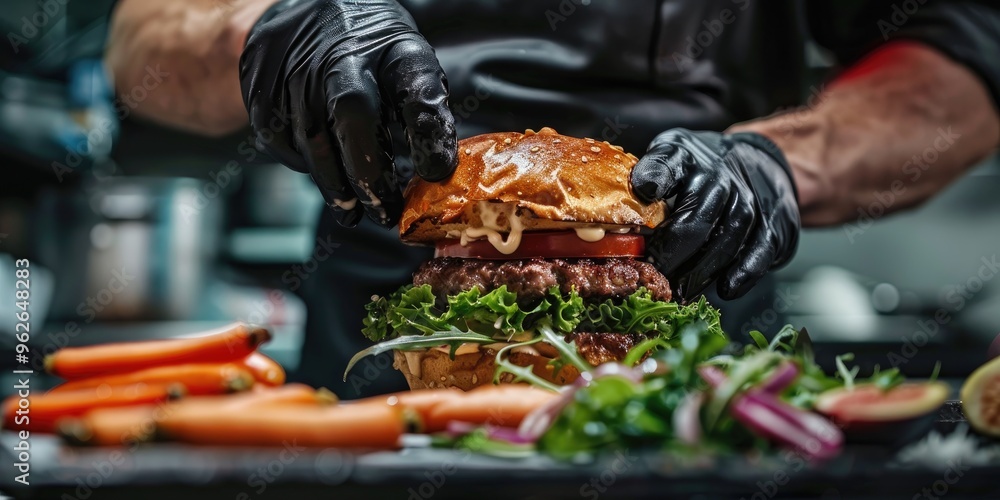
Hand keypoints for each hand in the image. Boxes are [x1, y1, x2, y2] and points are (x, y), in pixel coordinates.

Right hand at [240, 0, 457, 227]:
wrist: (301, 11)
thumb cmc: (370, 51)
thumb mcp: (406, 62)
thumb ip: (422, 107)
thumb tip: (435, 171)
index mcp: (391, 49)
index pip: (416, 89)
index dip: (428, 132)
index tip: (436, 171)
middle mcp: (341, 57)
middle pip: (354, 118)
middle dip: (370, 175)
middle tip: (386, 214)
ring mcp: (297, 74)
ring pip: (314, 144)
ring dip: (337, 187)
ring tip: (354, 213)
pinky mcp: (264, 92)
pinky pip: (285, 145)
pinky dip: (307, 168)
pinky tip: (324, 176)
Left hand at [631, 129, 799, 300]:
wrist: (760, 164)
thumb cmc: (698, 173)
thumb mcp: (669, 163)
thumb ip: (644, 190)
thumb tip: (612, 231)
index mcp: (683, 156)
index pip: (667, 162)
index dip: (655, 177)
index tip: (645, 192)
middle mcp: (719, 175)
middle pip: (694, 218)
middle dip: (670, 253)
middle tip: (653, 276)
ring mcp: (748, 199)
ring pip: (724, 242)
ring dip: (698, 273)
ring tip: (677, 293)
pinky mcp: (773, 224)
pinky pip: (757, 253)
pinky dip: (741, 274)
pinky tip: (725, 289)